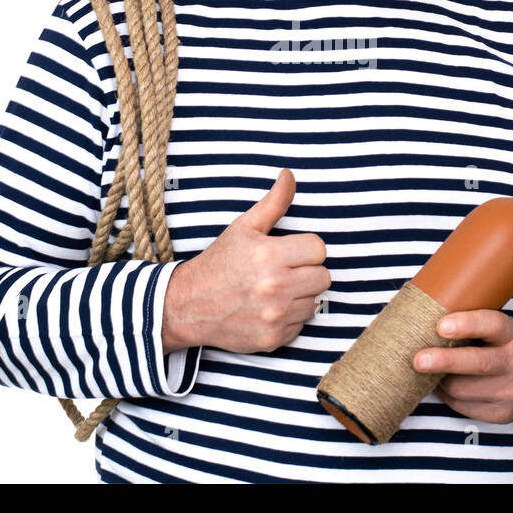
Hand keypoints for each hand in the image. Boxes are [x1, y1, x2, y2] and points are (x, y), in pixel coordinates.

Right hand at [161, 169, 329, 354]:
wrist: (188, 305)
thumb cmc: (219, 262)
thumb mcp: (244, 227)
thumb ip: (273, 202)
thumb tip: (290, 174)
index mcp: (270, 255)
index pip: (319, 249)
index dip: (305, 249)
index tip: (289, 251)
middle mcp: (275, 287)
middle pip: (323, 276)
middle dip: (306, 271)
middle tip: (283, 270)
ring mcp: (275, 315)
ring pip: (314, 302)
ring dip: (300, 296)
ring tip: (274, 290)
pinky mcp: (274, 338)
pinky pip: (301, 324)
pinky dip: (289, 318)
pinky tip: (268, 309)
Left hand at [413, 310, 512, 422]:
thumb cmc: (510, 343)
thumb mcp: (503, 326)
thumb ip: (473, 323)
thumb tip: (423, 316)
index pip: (492, 325)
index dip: (466, 324)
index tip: (441, 325)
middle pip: (477, 364)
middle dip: (443, 361)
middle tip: (417, 360)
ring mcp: (510, 392)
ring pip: (462, 390)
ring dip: (439, 380)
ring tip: (429, 369)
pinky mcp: (502, 414)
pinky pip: (463, 406)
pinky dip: (447, 395)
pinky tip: (444, 384)